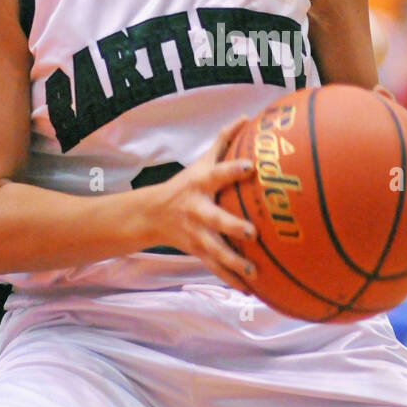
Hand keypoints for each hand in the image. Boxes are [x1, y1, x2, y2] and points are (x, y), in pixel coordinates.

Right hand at [149, 116, 258, 291]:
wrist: (151, 214)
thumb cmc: (186, 183)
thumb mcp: (201, 161)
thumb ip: (223, 140)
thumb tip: (247, 117)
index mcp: (201, 184)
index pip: (218, 173)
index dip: (233, 170)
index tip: (251, 167)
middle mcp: (198, 210)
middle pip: (215, 219)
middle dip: (232, 227)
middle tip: (252, 233)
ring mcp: (197, 234)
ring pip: (215, 250)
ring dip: (234, 262)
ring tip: (254, 272)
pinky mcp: (198, 252)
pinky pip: (215, 268)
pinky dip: (231, 280)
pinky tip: (250, 289)